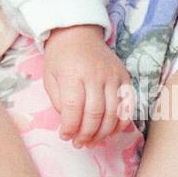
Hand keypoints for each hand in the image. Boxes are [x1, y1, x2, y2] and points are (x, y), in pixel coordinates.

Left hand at [42, 24, 135, 146]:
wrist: (78, 33)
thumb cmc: (61, 58)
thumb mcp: (49, 77)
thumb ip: (58, 101)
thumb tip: (70, 124)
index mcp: (73, 74)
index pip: (73, 108)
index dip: (69, 127)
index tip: (65, 136)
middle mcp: (96, 74)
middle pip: (95, 113)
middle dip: (86, 134)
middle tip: (79, 143)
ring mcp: (113, 75)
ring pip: (113, 113)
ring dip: (103, 133)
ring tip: (93, 141)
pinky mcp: (125, 77)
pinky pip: (128, 105)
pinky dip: (121, 123)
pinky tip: (111, 131)